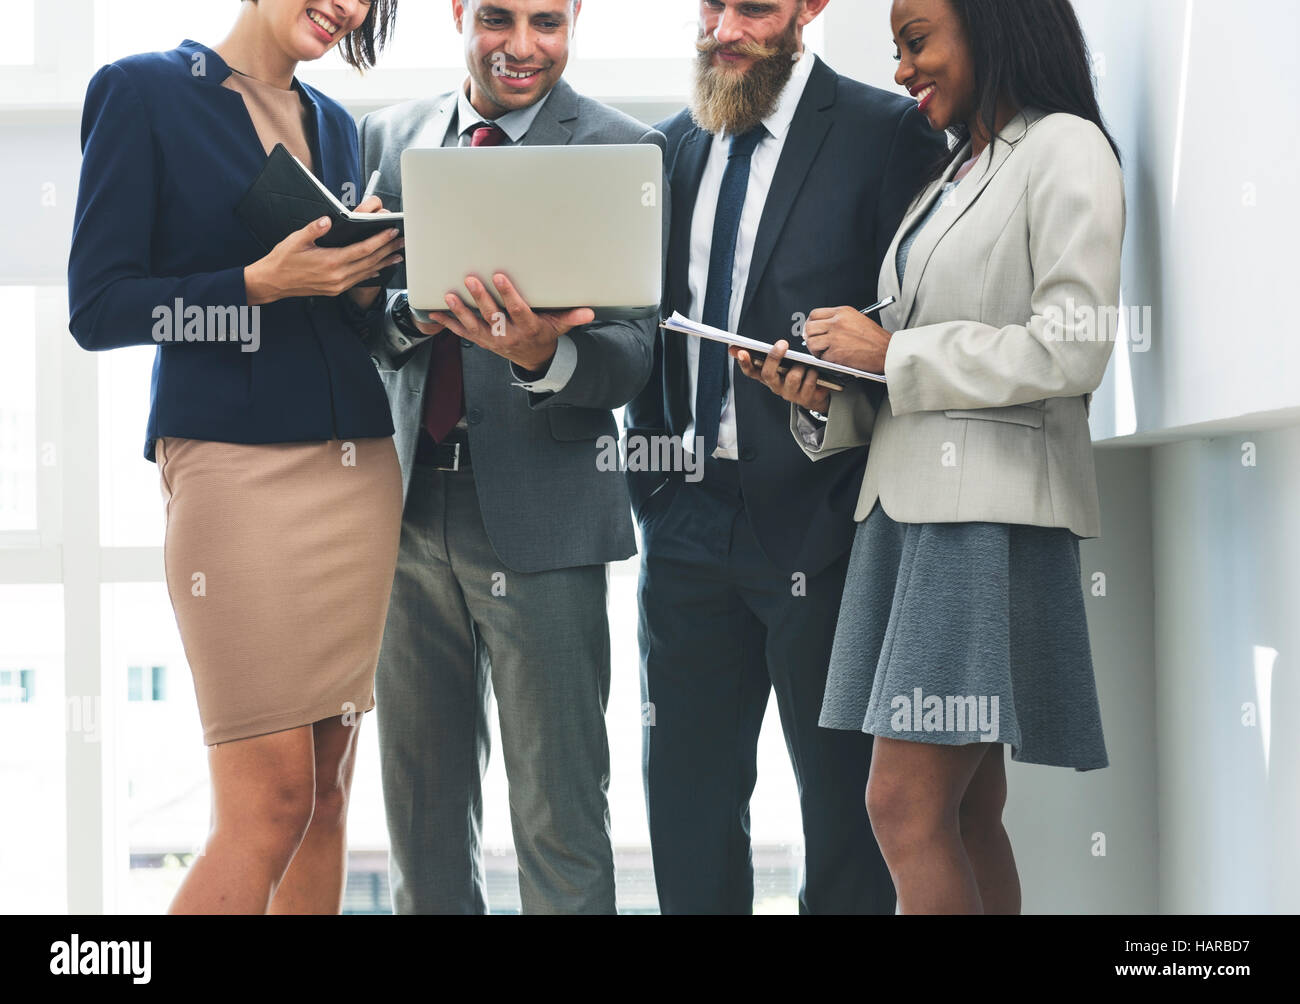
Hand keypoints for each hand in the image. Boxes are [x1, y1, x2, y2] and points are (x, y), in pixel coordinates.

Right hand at [244, 213, 403, 305]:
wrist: (273, 283)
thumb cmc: (283, 260)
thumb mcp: (296, 240)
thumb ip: (314, 229)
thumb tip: (328, 220)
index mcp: (331, 261)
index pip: (363, 249)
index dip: (380, 241)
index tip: (392, 232)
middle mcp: (338, 276)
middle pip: (370, 261)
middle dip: (388, 250)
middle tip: (403, 242)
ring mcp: (338, 285)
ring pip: (367, 272)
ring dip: (384, 263)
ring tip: (398, 255)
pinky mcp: (335, 290)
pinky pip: (358, 279)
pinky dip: (371, 272)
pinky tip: (379, 267)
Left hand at [438, 273, 593, 372]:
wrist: (533, 360)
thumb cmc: (544, 335)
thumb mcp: (559, 327)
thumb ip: (572, 318)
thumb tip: (589, 312)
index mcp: (528, 328)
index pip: (517, 310)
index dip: (509, 294)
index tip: (500, 277)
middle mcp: (508, 335)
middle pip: (493, 316)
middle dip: (481, 298)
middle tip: (470, 279)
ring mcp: (492, 340)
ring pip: (474, 325)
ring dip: (461, 311)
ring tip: (450, 296)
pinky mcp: (481, 341)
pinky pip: (463, 333)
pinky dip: (448, 323)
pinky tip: (434, 313)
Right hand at [731, 341, 830, 412]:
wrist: (815, 394)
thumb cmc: (795, 374)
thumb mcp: (779, 364)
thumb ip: (762, 355)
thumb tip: (734, 348)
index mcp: (767, 377)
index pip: (751, 371)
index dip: (745, 362)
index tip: (742, 351)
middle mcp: (776, 386)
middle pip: (768, 374)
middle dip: (774, 357)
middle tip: (782, 343)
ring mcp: (789, 394)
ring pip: (792, 378)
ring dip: (800, 367)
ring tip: (805, 364)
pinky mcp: (804, 399)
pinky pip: (809, 382)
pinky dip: (813, 374)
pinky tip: (814, 372)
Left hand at [804, 307, 891, 373]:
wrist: (887, 351)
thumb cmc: (875, 338)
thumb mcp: (856, 319)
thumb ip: (838, 320)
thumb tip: (820, 326)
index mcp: (842, 312)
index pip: (815, 314)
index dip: (810, 323)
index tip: (811, 330)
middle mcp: (837, 323)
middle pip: (809, 327)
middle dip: (809, 337)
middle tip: (814, 343)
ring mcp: (835, 338)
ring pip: (811, 342)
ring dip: (815, 350)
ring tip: (824, 353)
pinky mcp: (836, 353)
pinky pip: (821, 357)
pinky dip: (825, 360)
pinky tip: (834, 359)